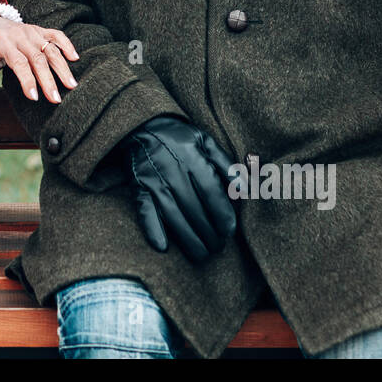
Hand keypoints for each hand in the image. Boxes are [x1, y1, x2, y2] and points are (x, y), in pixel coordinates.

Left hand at [0, 14, 78, 102]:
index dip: (27, 80)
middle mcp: (20, 36)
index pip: (19, 63)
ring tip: (71, 85)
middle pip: (38, 59)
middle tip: (56, 98)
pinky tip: (75, 58)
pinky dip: (66, 44)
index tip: (34, 97)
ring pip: (50, 49)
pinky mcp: (39, 30)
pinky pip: (56, 35)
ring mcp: (32, 31)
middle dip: (48, 80)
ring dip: (62, 67)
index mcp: (3, 42)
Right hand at [117, 115, 236, 264]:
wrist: (142, 126)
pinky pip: (144, 211)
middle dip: (208, 233)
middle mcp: (173, 169)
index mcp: (192, 157)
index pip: (211, 192)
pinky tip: (163, 247)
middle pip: (194, 208)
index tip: (229, 231)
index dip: (222, 215)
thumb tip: (244, 189)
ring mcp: (154, 179)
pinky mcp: (138, 187)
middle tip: (218, 248)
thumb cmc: (180, 137)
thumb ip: (226, 164)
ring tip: (201, 255)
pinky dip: (152, 229)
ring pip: (173, 215)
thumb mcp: (206, 142)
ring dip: (188, 239)